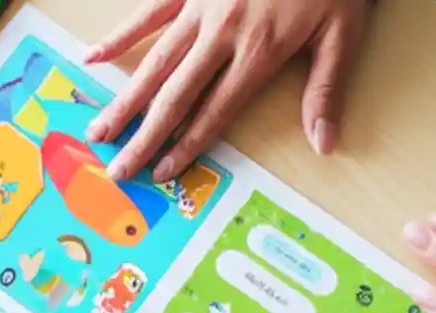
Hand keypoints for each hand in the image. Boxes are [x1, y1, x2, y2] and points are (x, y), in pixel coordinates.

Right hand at [86, 0, 370, 181]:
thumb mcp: (343, 32)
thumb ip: (327, 89)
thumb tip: (325, 143)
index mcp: (260, 52)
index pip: (215, 111)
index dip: (187, 146)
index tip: (163, 172)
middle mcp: (222, 34)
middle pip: (175, 97)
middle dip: (144, 137)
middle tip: (118, 169)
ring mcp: (200, 8)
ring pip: (155, 63)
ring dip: (124, 101)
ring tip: (100, 131)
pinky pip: (147, 13)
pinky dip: (119, 36)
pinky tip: (92, 58)